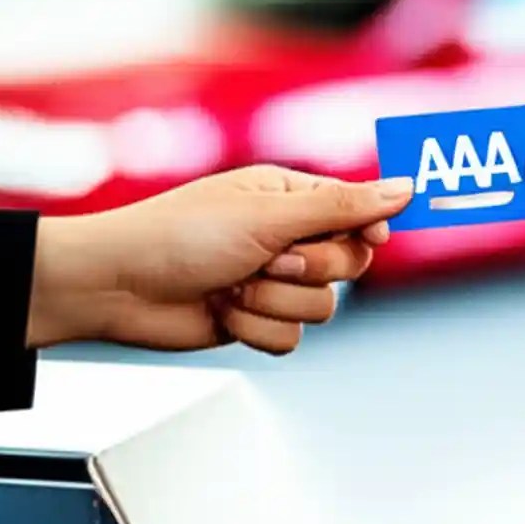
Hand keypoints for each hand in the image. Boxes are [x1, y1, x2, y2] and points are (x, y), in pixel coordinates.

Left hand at [27, 166, 412, 353]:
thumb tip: (406, 187)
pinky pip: (292, 337)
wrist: (118, 287)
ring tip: (231, 287)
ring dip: (273, 302)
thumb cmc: (181, 235)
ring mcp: (272, 280)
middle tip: (267, 259)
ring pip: (322, 307)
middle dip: (308, 270)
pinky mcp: (257, 318)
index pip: (359, 211)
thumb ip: (342, 206)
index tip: (371, 238)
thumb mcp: (268, 215)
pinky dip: (256, 328)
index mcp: (291, 195)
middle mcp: (287, 235)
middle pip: (348, 264)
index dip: (369, 228)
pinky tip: (223, 311)